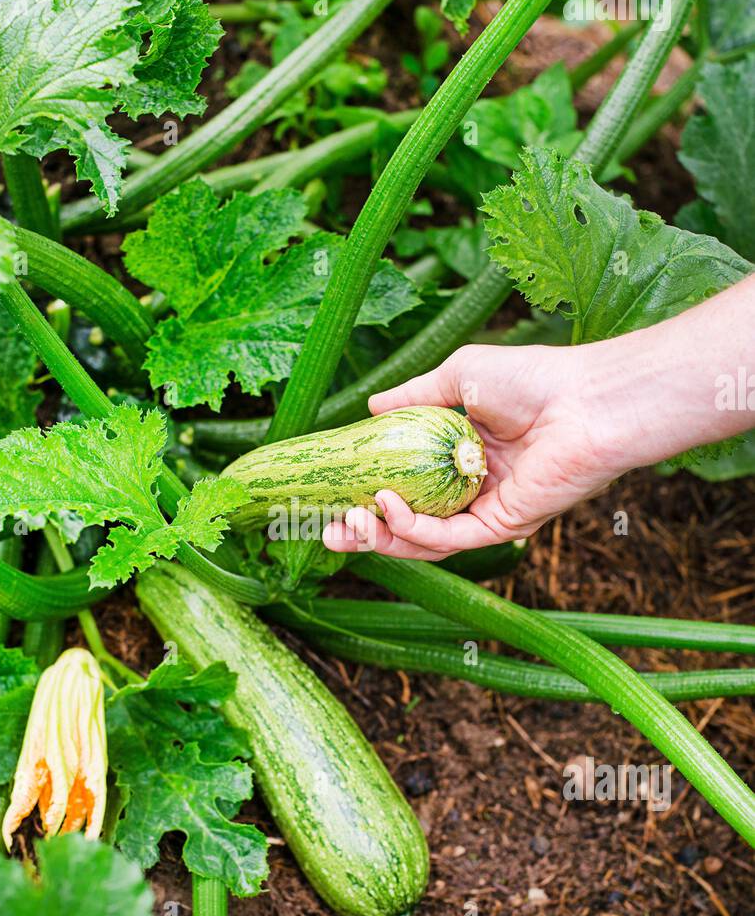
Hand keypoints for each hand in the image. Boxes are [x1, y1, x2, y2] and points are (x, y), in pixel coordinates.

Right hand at [322, 343, 624, 559]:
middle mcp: (472, 488)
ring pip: (424, 539)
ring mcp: (487, 510)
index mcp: (462, 456)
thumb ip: (415, 397)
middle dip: (365, 531)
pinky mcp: (504, 526)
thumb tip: (371, 407)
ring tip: (348, 524)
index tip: (329, 494)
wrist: (586, 398)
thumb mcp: (459, 377)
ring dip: (382, 536)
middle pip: (409, 522)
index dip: (366, 493)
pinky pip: (450, 538)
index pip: (406, 485)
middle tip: (328, 529)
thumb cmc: (533, 378)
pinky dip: (414, 529)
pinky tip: (387, 508)